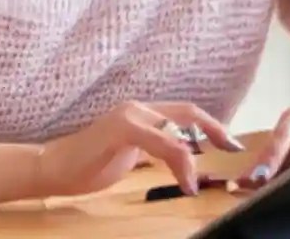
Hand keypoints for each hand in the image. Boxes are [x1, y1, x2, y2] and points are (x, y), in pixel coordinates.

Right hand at [37, 101, 244, 197]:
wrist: (54, 167)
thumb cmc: (91, 164)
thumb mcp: (131, 155)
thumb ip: (155, 149)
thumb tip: (184, 158)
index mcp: (143, 113)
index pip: (185, 113)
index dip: (211, 125)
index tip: (232, 142)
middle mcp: (138, 108)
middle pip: (187, 112)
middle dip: (215, 129)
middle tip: (235, 149)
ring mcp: (129, 116)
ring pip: (176, 130)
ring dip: (194, 156)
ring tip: (199, 181)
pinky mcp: (120, 129)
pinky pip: (161, 142)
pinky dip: (179, 161)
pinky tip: (185, 181)